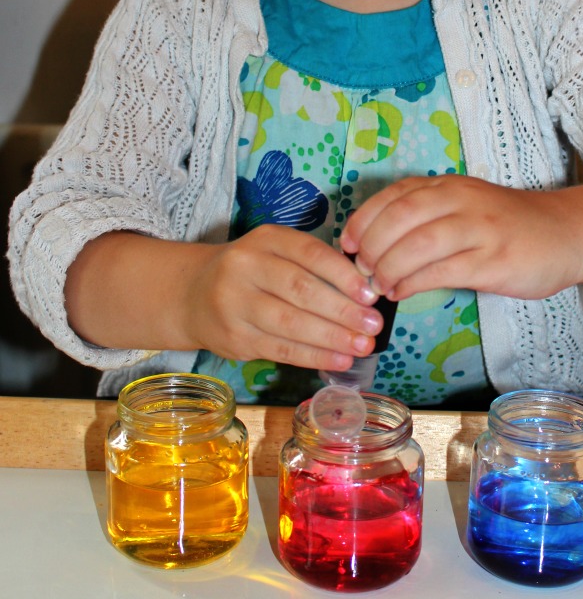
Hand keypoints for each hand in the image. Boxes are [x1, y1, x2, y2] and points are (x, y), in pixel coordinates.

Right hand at [66, 226, 383, 370]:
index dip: (343, 275)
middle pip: (301, 290)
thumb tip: (364, 293)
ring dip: (332, 338)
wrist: (192, 293)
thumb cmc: (252, 272)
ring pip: (290, 323)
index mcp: (265, 239)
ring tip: (362, 346)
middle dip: (343, 311)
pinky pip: (280, 348)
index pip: (310, 254)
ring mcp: (235, 303)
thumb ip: (313, 265)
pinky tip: (339, 360)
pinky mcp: (234, 337)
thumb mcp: (276, 253)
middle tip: (374, 325)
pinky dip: (313, 356)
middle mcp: (245, 266)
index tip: (371, 294)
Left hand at [339, 175, 582, 302]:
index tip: (347, 243)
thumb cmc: (508, 224)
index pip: (395, 195)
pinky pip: (443, 272)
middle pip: (401, 217)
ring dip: (389, 267)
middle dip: (372, 246)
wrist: (567, 233)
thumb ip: (427, 214)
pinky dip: (413, 284)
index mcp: (450, 186)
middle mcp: (462, 201)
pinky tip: (401, 293)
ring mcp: (480, 230)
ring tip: (378, 285)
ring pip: (419, 244)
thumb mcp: (465, 205)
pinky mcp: (494, 261)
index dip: (364, 219)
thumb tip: (374, 243)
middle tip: (360, 270)